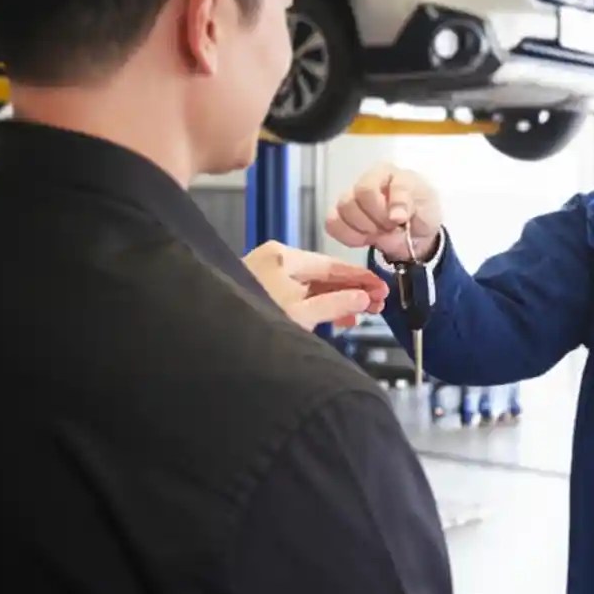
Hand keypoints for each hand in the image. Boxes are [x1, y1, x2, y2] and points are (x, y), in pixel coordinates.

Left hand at [243, 241, 388, 329]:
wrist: (213, 336)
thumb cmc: (250, 321)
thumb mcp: (302, 314)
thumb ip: (335, 305)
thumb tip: (362, 298)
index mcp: (284, 258)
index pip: (332, 265)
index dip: (361, 278)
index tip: (381, 288)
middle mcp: (275, 261)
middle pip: (323, 275)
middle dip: (352, 290)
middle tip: (377, 303)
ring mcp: (268, 275)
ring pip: (312, 286)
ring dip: (337, 300)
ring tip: (360, 314)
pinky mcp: (263, 290)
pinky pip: (299, 294)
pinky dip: (318, 305)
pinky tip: (335, 316)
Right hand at [325, 162, 442, 262]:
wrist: (418, 233)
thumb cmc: (422, 211)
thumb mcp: (427, 205)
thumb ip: (411, 205)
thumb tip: (395, 215)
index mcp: (385, 173)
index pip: (368, 187)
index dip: (381, 208)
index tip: (399, 221)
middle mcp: (364, 181)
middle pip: (352, 201)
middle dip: (374, 221)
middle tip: (392, 228)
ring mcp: (351, 198)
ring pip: (342, 212)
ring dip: (363, 230)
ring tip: (381, 232)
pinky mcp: (342, 216)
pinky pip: (333, 225)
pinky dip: (349, 236)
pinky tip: (366, 239)